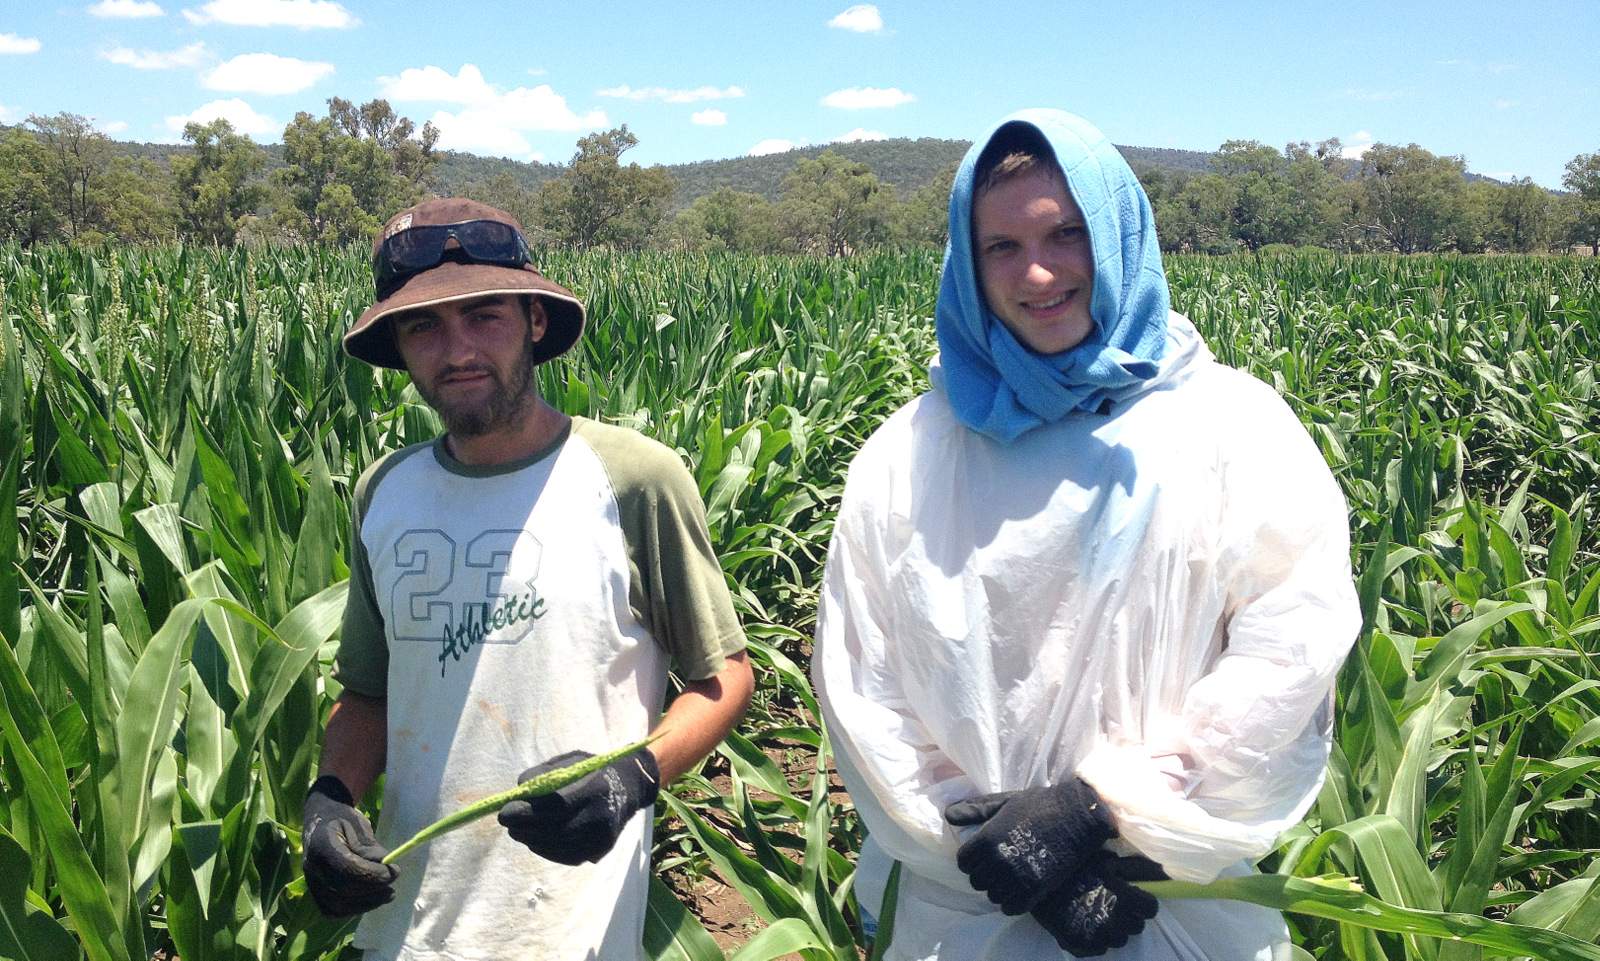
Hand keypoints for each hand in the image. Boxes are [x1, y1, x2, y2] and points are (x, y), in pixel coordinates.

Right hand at [301, 775, 396, 916]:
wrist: (320, 821)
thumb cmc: (342, 820)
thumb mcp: (358, 825)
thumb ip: (370, 847)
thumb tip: (385, 866)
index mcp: (321, 845)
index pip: (346, 869)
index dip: (372, 875)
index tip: (394, 871)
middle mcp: (312, 868)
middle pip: (343, 890)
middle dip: (373, 889)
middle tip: (393, 880)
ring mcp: (312, 883)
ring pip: (339, 905)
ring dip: (368, 902)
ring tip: (388, 893)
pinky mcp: (316, 894)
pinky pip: (335, 910)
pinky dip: (357, 908)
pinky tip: (373, 898)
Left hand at [496, 748, 660, 864]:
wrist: (630, 788)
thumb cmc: (594, 771)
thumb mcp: (571, 761)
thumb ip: (545, 773)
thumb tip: (518, 791)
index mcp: (595, 789)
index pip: (556, 806)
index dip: (527, 812)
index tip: (505, 811)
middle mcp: (601, 816)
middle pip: (555, 830)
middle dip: (525, 828)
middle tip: (507, 822)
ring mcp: (602, 838)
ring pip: (558, 847)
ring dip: (532, 840)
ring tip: (518, 831)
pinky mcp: (600, 851)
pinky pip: (567, 857)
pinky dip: (546, 850)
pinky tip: (535, 841)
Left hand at [943, 778, 1115, 914]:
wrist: (1076, 815)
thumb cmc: (1039, 804)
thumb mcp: (1004, 801)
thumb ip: (975, 810)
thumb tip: (948, 815)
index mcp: (987, 839)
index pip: (964, 862)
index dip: (971, 860)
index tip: (981, 857)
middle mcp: (997, 861)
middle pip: (976, 881)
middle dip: (984, 874)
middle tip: (997, 867)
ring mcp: (1016, 878)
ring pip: (993, 896)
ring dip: (998, 889)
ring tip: (1008, 879)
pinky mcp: (1035, 890)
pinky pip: (1011, 907)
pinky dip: (1011, 903)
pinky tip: (1018, 892)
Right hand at [1030, 851, 1164, 956]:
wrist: (1033, 879)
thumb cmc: (1072, 864)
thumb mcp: (1105, 859)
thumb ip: (1133, 867)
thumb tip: (1161, 871)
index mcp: (1123, 898)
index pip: (1150, 909)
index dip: (1144, 901)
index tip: (1134, 894)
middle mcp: (1114, 922)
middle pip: (1136, 926)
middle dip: (1129, 914)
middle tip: (1113, 900)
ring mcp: (1096, 938)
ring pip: (1118, 940)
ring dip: (1113, 928)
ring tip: (1097, 911)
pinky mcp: (1079, 947)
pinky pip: (1098, 948)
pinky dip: (1094, 938)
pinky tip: (1084, 921)